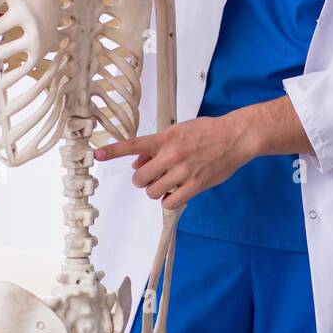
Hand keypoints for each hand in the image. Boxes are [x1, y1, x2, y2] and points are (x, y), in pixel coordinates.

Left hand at [94, 114, 255, 210]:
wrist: (235, 137)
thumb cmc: (208, 131)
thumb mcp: (179, 130)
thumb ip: (157, 146)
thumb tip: (139, 162)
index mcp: (166, 138)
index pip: (133, 145)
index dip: (113, 151)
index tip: (97, 156)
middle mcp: (171, 154)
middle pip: (139, 177)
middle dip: (143, 178)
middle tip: (153, 175)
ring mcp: (183, 171)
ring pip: (152, 192)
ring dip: (155, 190)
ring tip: (167, 183)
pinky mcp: (195, 185)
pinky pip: (169, 202)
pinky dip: (168, 200)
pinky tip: (175, 192)